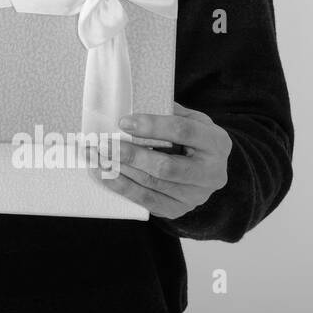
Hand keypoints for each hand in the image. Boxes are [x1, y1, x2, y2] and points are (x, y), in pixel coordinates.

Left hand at [99, 101, 232, 218]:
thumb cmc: (192, 137)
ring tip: (95, 156)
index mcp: (216, 143)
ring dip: (119, 170)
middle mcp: (211, 173)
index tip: (123, 121)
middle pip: (166, 166)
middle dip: (130, 154)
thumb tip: (129, 103)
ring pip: (152, 184)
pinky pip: (146, 200)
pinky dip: (121, 186)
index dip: (153, 126)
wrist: (207, 169)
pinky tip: (103, 173)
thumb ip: (166, 111)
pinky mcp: (178, 209)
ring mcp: (196, 195)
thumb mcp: (189, 118)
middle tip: (102, 143)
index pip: (184, 131)